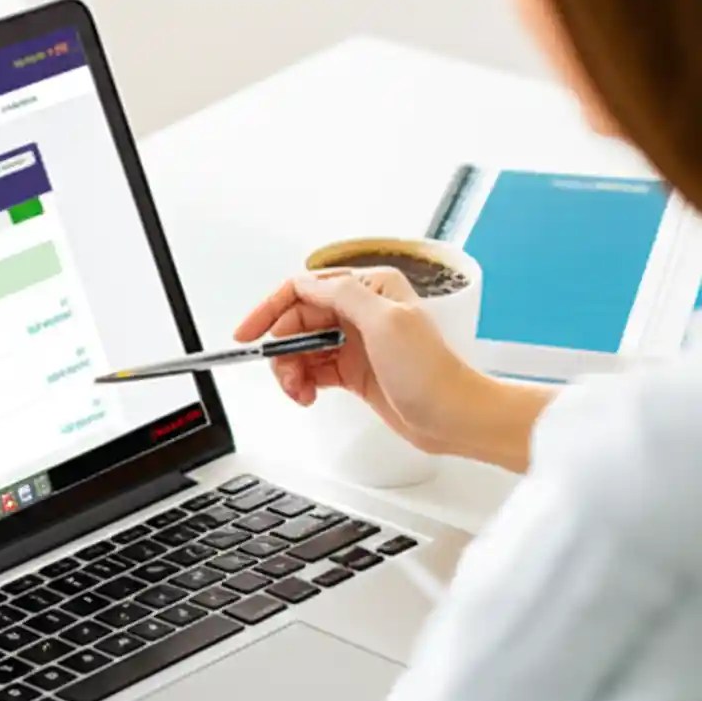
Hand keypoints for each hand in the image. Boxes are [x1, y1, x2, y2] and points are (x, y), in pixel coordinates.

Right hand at [234, 268, 474, 452]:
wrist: (452, 417)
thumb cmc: (431, 373)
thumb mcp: (385, 322)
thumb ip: (342, 295)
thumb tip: (306, 283)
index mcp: (370, 289)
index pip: (305, 289)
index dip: (271, 310)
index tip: (249, 333)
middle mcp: (360, 311)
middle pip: (298, 322)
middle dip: (283, 349)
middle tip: (284, 374)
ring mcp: (354, 342)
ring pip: (301, 349)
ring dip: (291, 370)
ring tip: (298, 391)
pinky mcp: (352, 370)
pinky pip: (312, 370)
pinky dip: (302, 383)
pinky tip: (307, 395)